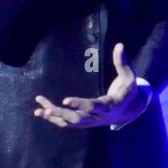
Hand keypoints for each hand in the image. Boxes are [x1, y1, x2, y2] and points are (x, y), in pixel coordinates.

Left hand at [33, 43, 147, 128]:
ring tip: (38, 111)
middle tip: (47, 110)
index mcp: (110, 105)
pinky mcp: (85, 122)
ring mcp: (91, 122)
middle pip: (78, 119)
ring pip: (70, 123)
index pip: (94, 106)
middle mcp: (98, 117)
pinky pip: (68, 123)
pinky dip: (55, 118)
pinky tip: (41, 112)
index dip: (80, 104)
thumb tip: (119, 45)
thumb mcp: (128, 77)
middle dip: (62, 115)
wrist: (129, 111)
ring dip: (54, 117)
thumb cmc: (127, 91)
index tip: (65, 100)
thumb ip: (122, 62)